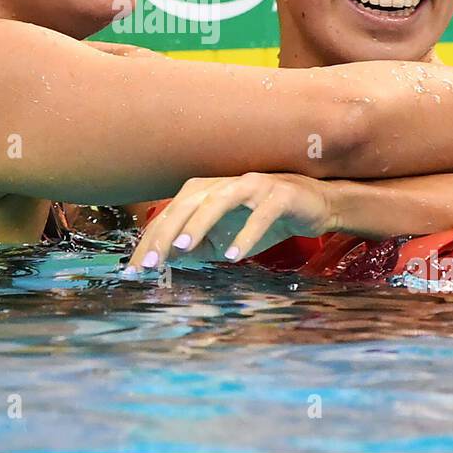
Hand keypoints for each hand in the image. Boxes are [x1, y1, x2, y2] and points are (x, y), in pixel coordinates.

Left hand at [127, 173, 335, 270]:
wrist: (316, 206)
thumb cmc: (265, 220)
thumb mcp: (226, 238)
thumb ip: (199, 246)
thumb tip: (170, 259)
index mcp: (208, 192)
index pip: (172, 214)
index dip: (152, 239)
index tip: (136, 268)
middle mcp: (225, 184)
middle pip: (188, 204)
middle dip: (166, 232)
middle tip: (150, 262)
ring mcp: (253, 186)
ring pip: (219, 200)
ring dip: (199, 223)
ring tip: (183, 247)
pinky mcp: (280, 194)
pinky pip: (260, 214)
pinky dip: (246, 234)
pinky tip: (235, 256)